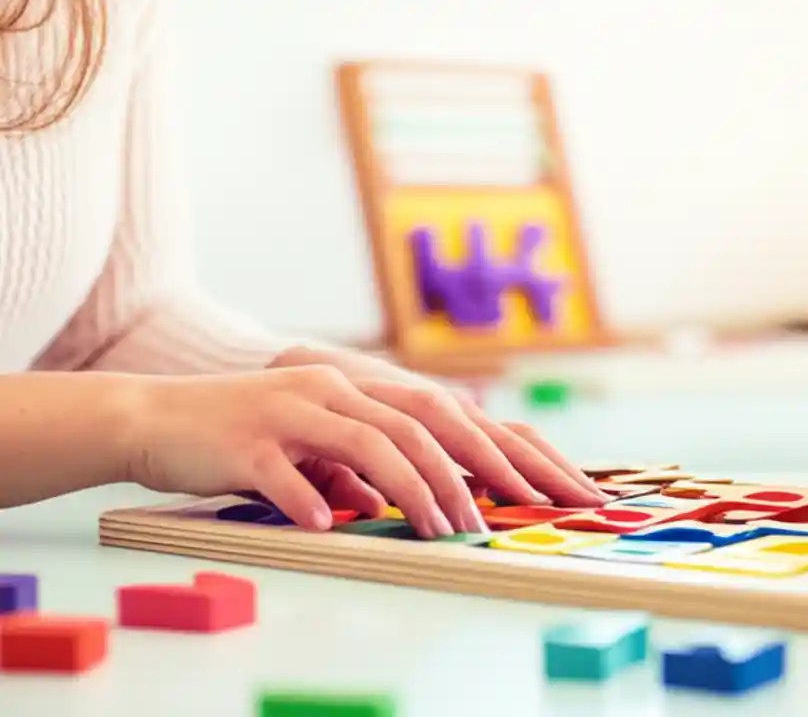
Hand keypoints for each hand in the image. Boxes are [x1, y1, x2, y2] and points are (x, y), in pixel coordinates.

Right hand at [125, 363, 605, 538]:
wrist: (153, 416)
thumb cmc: (242, 435)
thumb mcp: (313, 448)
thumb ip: (356, 466)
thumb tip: (389, 502)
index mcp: (357, 386)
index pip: (446, 411)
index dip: (499, 447)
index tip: (543, 487)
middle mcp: (333, 387)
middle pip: (421, 421)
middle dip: (472, 469)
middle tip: (505, 517)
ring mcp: (289, 408)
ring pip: (368, 442)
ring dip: (413, 488)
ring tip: (444, 532)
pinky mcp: (244, 439)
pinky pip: (285, 471)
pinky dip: (310, 497)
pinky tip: (331, 525)